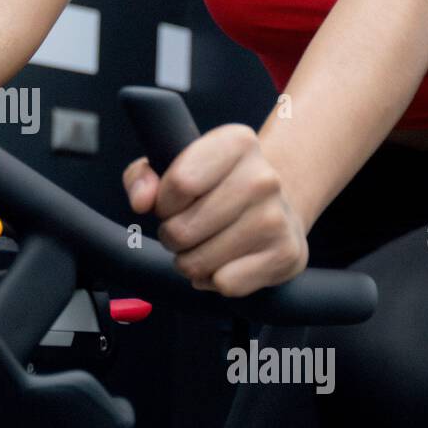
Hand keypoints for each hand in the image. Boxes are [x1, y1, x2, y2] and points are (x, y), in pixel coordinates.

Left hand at [123, 124, 307, 296]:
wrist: (277, 210)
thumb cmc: (215, 189)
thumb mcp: (174, 167)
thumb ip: (142, 177)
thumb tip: (142, 201)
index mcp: (236, 143)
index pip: (180, 182)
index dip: (164, 203)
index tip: (173, 204)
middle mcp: (264, 177)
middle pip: (183, 229)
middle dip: (172, 237)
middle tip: (185, 230)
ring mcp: (277, 218)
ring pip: (199, 262)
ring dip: (190, 262)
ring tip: (204, 247)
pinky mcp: (286, 255)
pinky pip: (226, 284)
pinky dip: (215, 280)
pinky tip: (226, 263)